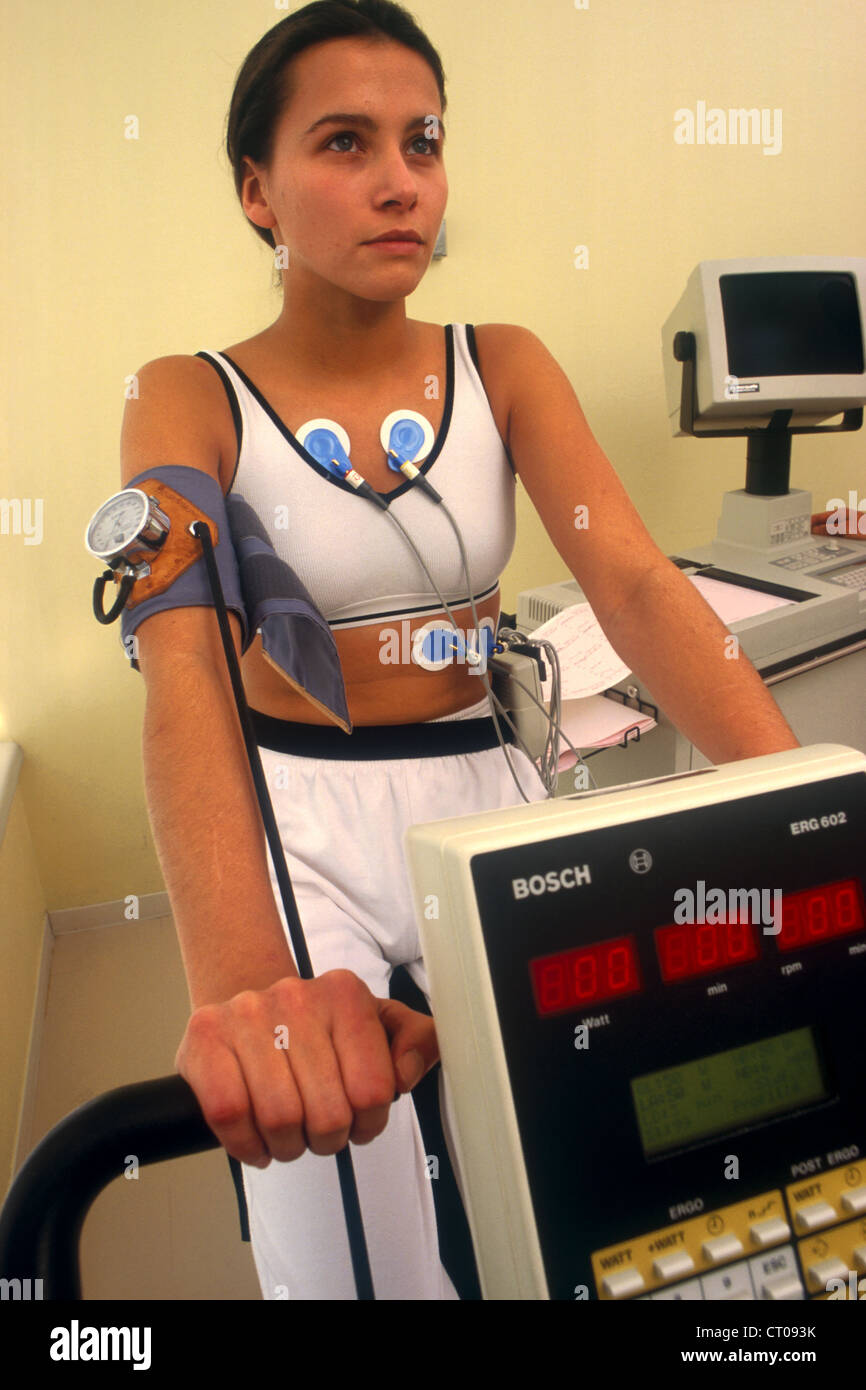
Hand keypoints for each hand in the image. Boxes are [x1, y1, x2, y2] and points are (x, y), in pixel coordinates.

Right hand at [174, 969, 438, 1166]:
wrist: (249, 1007)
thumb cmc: (317, 1030)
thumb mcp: (377, 1026)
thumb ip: (416, 1041)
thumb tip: (407, 1071)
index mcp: (344, 994)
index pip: (373, 1090)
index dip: (370, 1123)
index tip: (360, 1120)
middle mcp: (295, 996)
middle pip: (328, 1114)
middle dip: (329, 1140)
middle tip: (322, 1132)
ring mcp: (245, 1014)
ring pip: (280, 1119)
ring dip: (288, 1146)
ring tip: (290, 1135)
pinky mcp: (204, 1038)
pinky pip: (229, 1114)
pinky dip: (247, 1144)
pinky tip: (258, 1140)